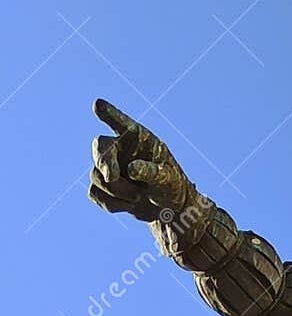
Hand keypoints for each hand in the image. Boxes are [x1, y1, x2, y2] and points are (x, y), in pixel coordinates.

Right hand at [88, 98, 194, 222]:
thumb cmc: (172, 186)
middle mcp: (120, 148)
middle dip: (103, 161)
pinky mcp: (103, 185)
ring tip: (138, 198)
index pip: (120, 121)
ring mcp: (109, 166)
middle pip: (99, 147)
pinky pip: (94, 193)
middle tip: (110, 176)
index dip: (109, 113)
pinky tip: (128, 206)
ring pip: (97, 175)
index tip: (98, 105)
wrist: (168, 209)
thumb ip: (152, 171)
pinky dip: (111, 204)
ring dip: (117, 191)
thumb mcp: (168, 179)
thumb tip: (130, 169)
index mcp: (138, 138)